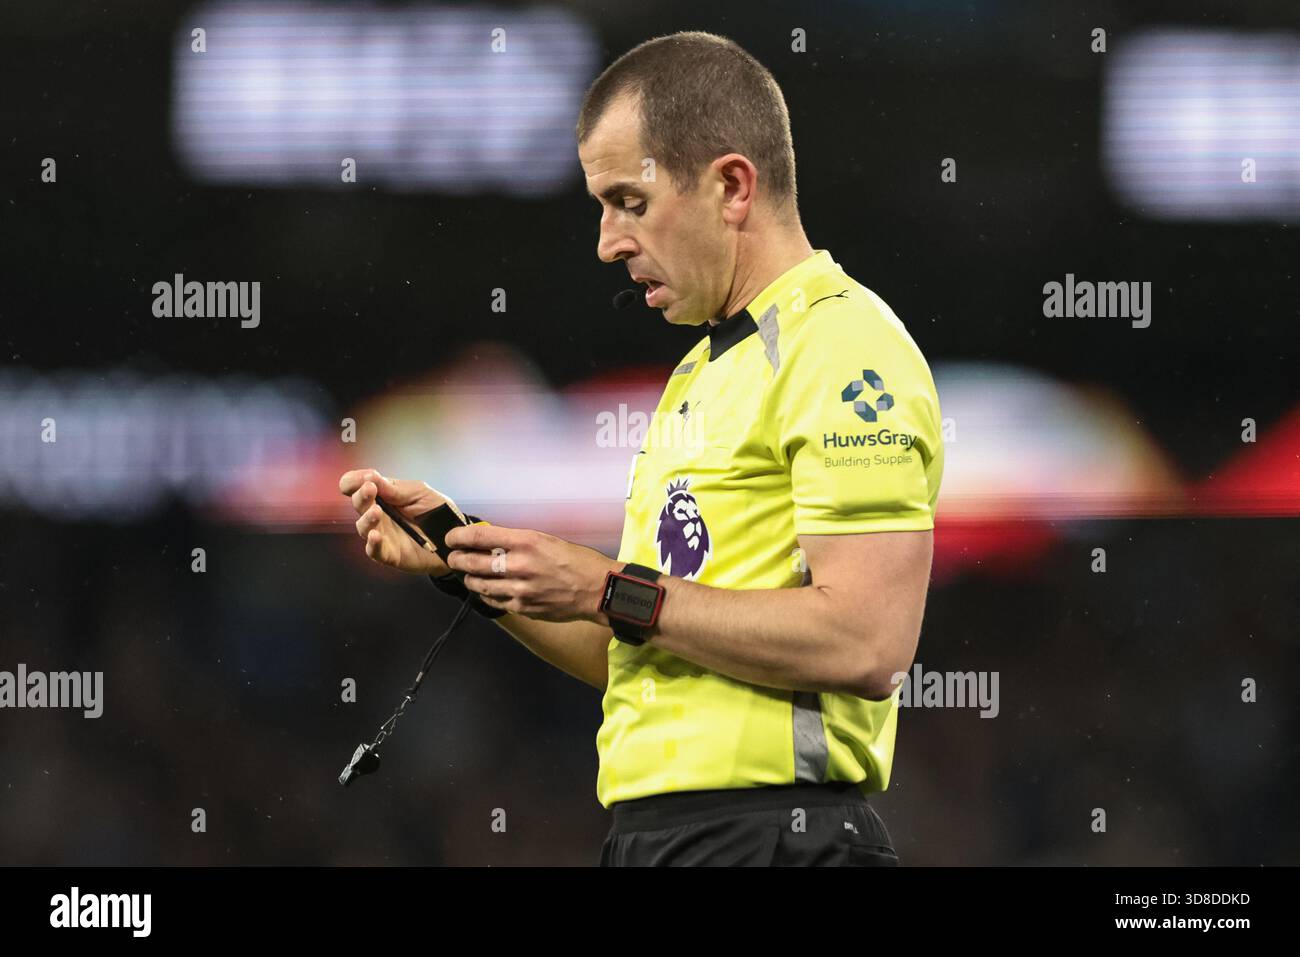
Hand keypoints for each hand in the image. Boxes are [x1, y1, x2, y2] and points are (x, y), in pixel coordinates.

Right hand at [339, 468, 452, 575]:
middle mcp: (379, 515)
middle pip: (359, 505)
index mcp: (384, 496)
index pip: (359, 486)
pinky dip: (372, 543)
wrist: (454, 538)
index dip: (354, 481)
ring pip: (363, 527)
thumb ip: (396, 488)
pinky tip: (375, 535)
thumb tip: (370, 477)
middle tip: (369, 489)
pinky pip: (374, 551)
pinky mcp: (389, 554)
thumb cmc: (436, 512)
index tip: (362, 478)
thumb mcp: (420, 493)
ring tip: (376, 511)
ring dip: (366, 518)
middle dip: (361, 496)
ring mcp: (382, 535)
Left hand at [445, 523, 619, 621]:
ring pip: (480, 585)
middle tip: (453, 557)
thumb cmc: (575, 560)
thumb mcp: (546, 540)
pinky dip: (486, 594)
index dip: (459, 537)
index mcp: (526, 542)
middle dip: (457, 559)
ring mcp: (519, 590)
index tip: (451, 538)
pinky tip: (487, 590)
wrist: (597, 590)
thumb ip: (517, 541)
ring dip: (469, 578)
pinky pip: (494, 601)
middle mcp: (519, 565)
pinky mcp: (522, 608)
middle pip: (473, 562)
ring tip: (468, 574)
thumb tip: (491, 542)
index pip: (480, 537)